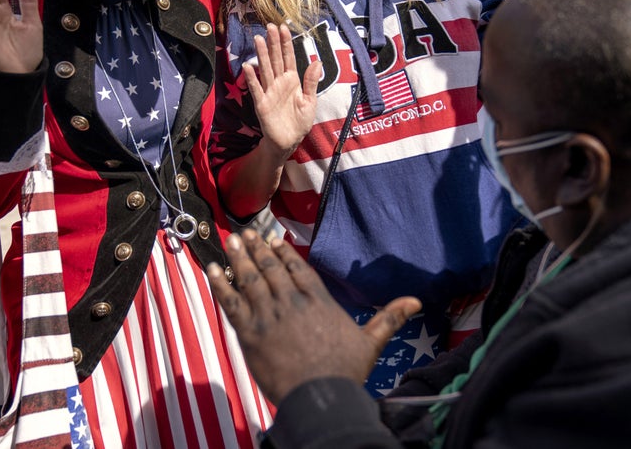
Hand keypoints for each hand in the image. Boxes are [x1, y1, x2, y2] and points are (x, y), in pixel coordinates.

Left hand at [208, 229, 422, 404]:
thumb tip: (416, 301)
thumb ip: (389, 317)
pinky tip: (214, 270)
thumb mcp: (372, 341)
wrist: (320, 397)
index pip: (296, 268)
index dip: (282, 252)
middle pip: (270, 268)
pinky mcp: (250, 333)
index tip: (272, 240)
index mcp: (318, 300)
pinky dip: (221, 284)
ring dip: (238, 258)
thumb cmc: (345, 371)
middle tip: (245, 234)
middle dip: (256, 249)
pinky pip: (231, 303)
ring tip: (231, 242)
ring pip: (250, 279)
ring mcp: (269, 316)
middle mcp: (292, 302)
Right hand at [243, 23, 322, 160]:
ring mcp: (269, 92)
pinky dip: (252, 79)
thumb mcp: (310, 101)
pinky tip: (248, 66)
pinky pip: (257, 89)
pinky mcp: (262, 104)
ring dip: (262, 55)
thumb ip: (311, 82)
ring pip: (265, 69)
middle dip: (273, 43)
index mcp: (292, 81)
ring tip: (258, 39)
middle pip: (276, 59)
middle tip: (269, 26)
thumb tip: (317, 61)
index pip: (288, 58)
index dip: (286, 43)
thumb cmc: (300, 122)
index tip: (283, 27)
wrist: (290, 141)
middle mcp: (279, 83)